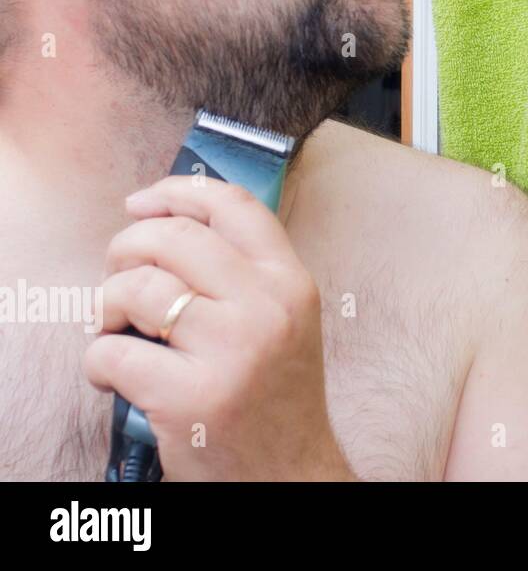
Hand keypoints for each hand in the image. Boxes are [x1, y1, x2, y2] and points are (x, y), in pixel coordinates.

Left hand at [85, 175, 354, 480]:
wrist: (291, 474)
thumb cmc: (276, 396)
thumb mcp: (286, 319)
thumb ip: (245, 272)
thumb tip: (167, 222)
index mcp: (292, 282)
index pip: (233, 205)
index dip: (177, 192)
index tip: (141, 204)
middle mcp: (267, 308)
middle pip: (174, 237)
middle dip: (126, 248)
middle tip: (118, 276)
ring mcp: (231, 351)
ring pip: (136, 289)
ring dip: (106, 306)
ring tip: (114, 330)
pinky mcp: (190, 397)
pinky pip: (111, 353)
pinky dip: (97, 361)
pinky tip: (115, 377)